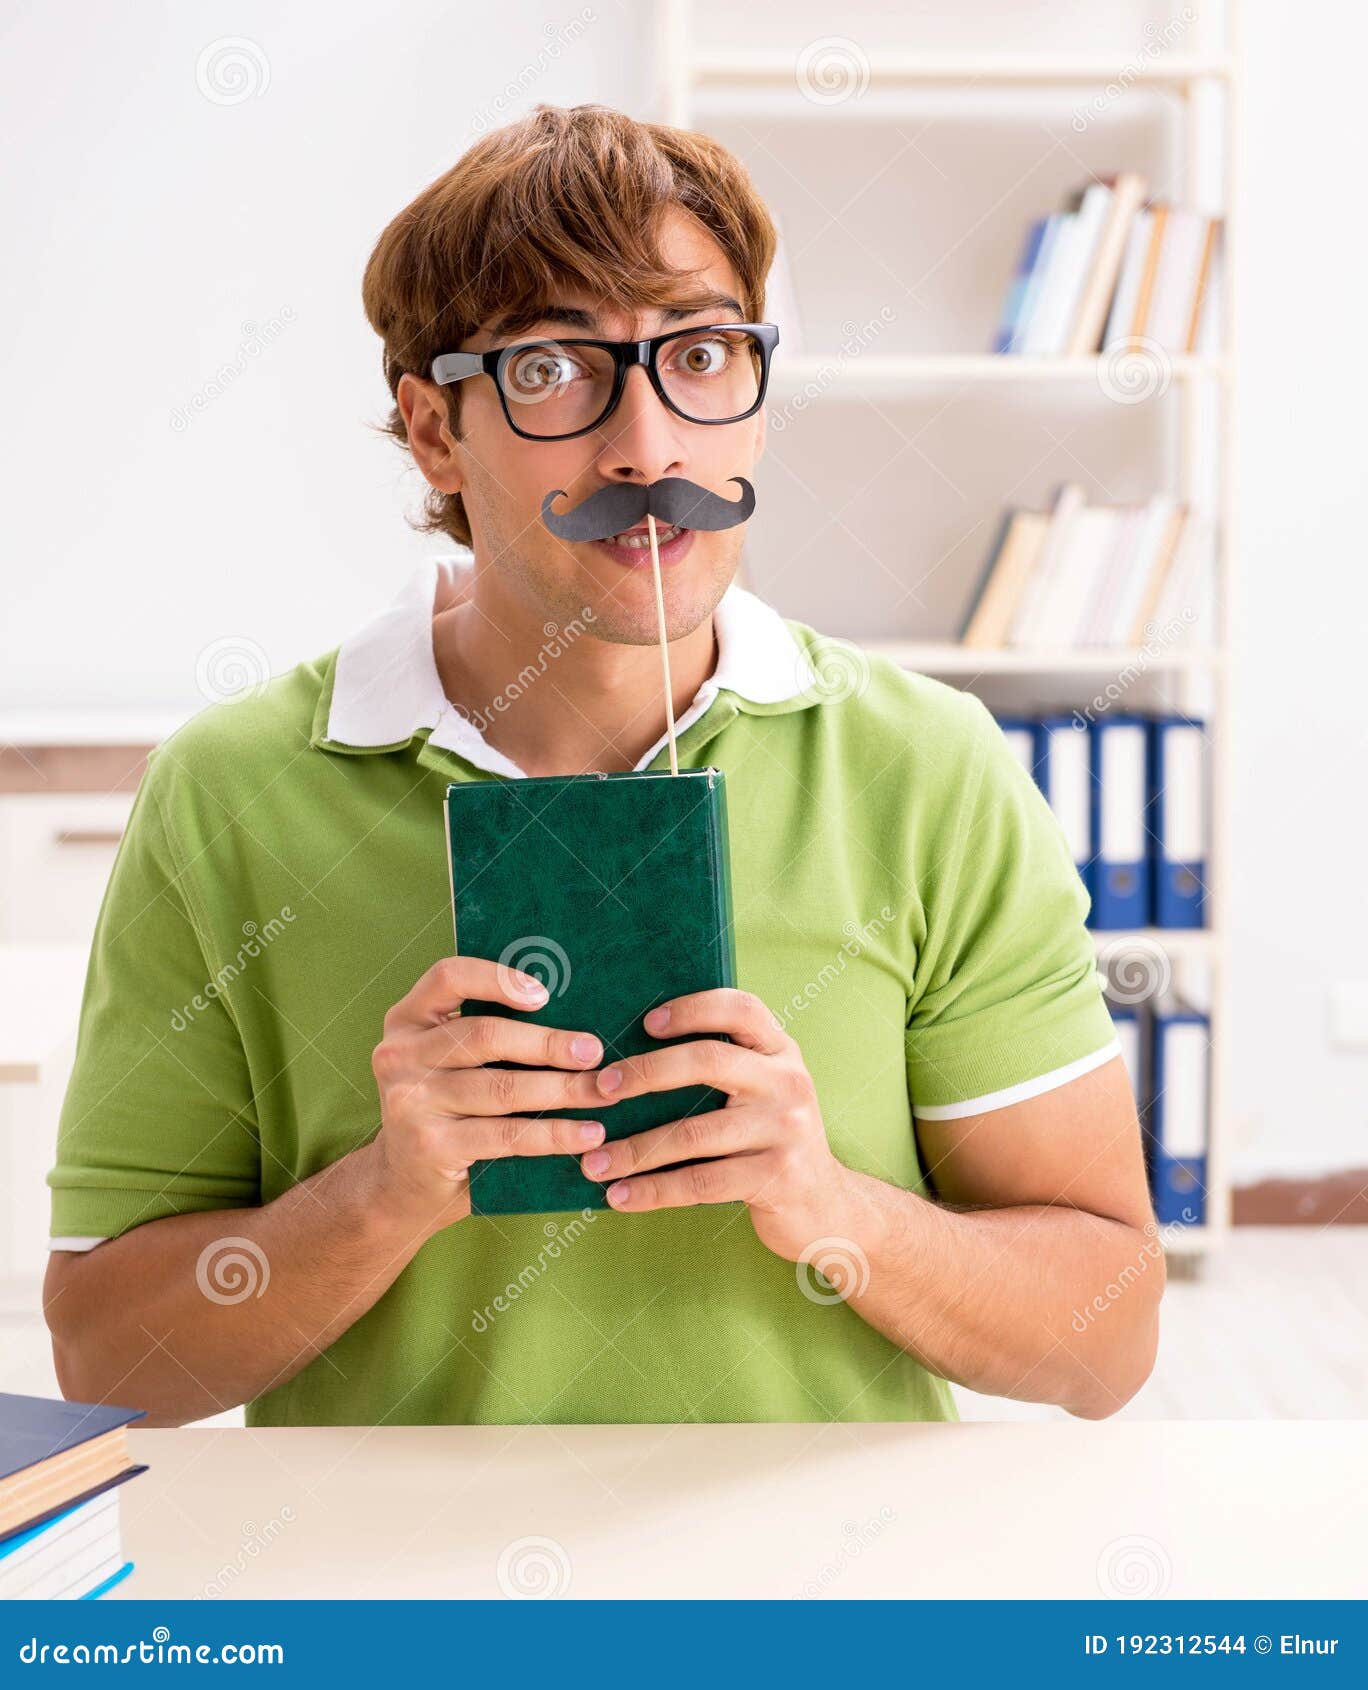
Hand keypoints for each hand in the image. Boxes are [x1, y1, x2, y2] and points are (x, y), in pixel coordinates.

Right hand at [367, 956, 607, 1232]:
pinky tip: (587, 1135)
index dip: (498, 979)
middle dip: (548, 1043)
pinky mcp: (430, 1146)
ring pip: (502, 1088)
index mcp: (408, 1019)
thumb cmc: (445, 1106)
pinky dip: (553, 1134)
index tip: (546, 995)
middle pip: (485, 1035)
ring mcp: (411, 1102)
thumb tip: (574, 1010)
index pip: (449, 977)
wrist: (401, 1182)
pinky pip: (505, 1135)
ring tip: (602, 1092)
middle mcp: (399, 1055)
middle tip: (594, 1052)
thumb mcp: (446, 1060)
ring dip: (562, 1089)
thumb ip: (484, 1033)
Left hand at [578, 987, 849, 1262]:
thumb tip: (631, 1052)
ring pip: (694, 1133)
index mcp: (781, 1051)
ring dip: (635, 1149)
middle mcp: (788, 1082)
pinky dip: (653, 1190)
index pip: (740, 1008)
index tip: (645, 1023)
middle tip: (599, 1090)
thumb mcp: (764, 1090)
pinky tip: (620, 1196)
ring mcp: (785, 1130)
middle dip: (646, 1073)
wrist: (826, 1206)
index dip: (692, 1008)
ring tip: (591, 1162)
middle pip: (709, 1061)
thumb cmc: (772, 1139)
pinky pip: (700, 1182)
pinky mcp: (775, 1178)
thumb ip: (725, 1066)